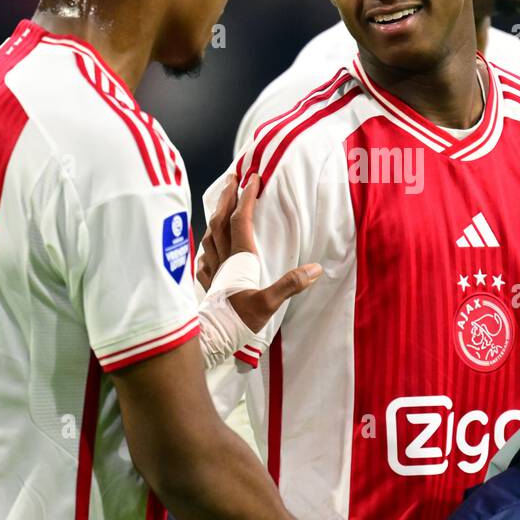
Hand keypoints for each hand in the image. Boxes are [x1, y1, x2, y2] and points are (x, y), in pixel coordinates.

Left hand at [199, 172, 322, 332]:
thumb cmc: (238, 322)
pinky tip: (210, 247)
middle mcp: (222, 259)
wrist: (210, 341)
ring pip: (211, 234)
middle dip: (227, 196)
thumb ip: (290, 285)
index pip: (241, 219)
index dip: (247, 197)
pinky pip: (205, 255)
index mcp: (239, 259)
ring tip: (222, 205)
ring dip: (216, 215)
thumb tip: (315, 269)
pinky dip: (208, 244)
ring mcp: (211, 270)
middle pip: (221, 220)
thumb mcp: (268, 305)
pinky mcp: (206, 283)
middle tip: (232, 178)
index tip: (254, 178)